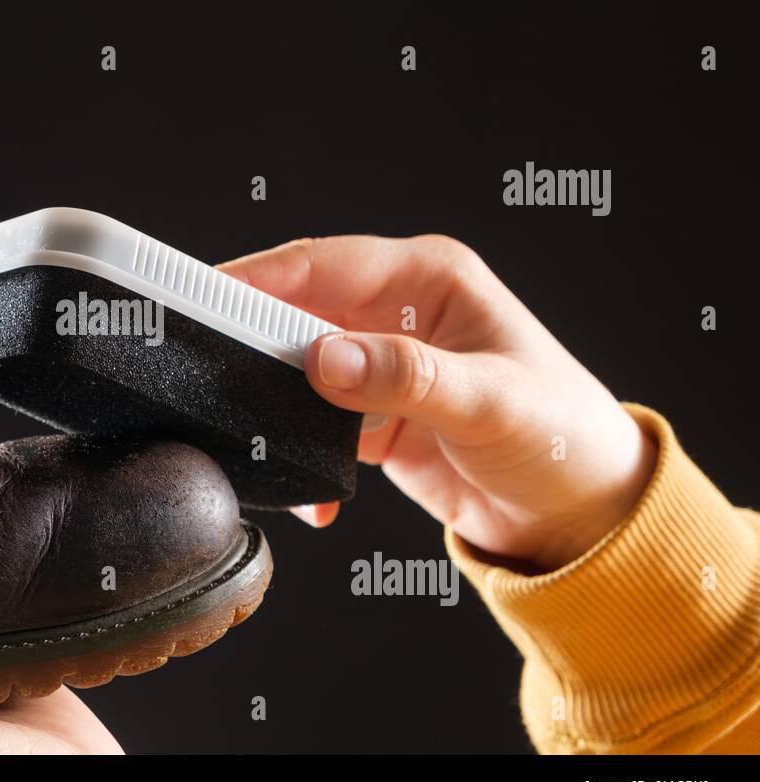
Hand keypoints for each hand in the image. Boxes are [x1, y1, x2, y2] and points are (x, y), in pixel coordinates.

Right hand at [220, 235, 656, 570]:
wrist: (581, 516)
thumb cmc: (563, 439)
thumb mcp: (490, 403)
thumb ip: (407, 378)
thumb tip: (324, 358)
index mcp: (430, 279)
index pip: (323, 265)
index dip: (256, 278)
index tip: (202, 296)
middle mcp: (398, 313)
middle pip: (296, 314)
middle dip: (251, 345)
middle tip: (205, 373)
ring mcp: (380, 365)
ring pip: (294, 371)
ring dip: (273, 407)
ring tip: (256, 439)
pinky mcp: (371, 417)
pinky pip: (311, 425)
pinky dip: (301, 456)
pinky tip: (313, 493)